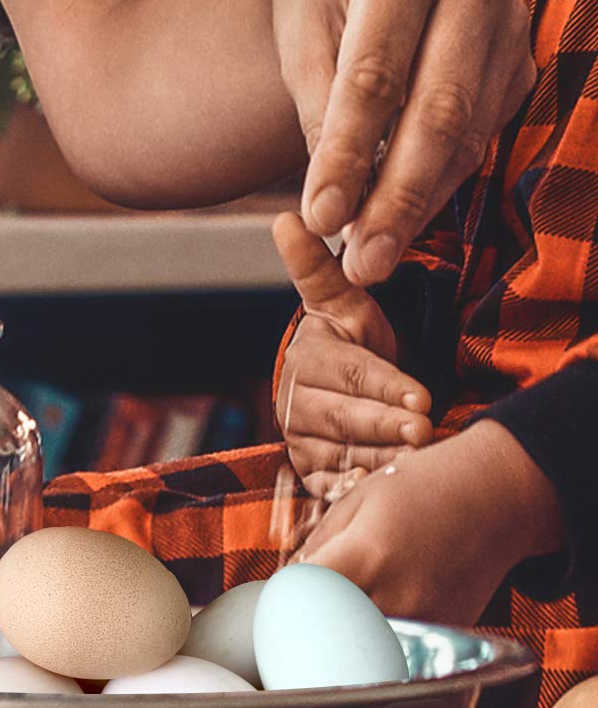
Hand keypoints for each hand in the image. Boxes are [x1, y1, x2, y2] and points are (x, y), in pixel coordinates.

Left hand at [266, 0, 530, 286]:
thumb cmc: (321, 2)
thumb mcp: (300, 41)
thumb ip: (319, 114)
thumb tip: (337, 208)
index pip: (374, 76)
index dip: (347, 154)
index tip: (320, 218)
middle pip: (437, 109)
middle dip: (396, 195)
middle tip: (363, 260)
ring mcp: (509, 21)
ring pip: (468, 131)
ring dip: (421, 201)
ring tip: (377, 253)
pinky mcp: (521, 61)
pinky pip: (484, 135)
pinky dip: (442, 185)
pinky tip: (407, 221)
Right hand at [273, 213, 431, 493]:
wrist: (347, 386)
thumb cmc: (354, 339)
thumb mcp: (342, 301)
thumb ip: (316, 265)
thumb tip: (285, 218)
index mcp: (306, 358)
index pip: (349, 374)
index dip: (385, 385)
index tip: (421, 396)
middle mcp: (295, 401)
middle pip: (343, 417)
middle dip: (384, 425)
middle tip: (422, 431)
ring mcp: (301, 439)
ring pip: (341, 452)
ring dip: (379, 459)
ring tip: (413, 461)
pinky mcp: (310, 471)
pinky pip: (329, 484)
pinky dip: (350, 489)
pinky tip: (373, 487)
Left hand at [295, 420, 565, 623]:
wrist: (493, 499)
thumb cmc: (421, 488)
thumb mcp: (355, 500)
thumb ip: (318, 545)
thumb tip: (293, 583)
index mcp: (366, 555)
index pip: (307, 596)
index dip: (290, 597)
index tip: (286, 593)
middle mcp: (397, 596)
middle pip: (333, 630)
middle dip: (316, 620)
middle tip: (314, 605)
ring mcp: (425, 621)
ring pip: (366, 645)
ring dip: (348, 632)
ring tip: (350, 606)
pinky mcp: (445, 634)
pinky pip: (399, 644)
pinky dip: (381, 634)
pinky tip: (383, 608)